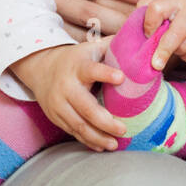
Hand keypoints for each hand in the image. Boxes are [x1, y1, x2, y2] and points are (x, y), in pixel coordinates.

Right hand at [11, 41, 126, 151]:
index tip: (122, 77)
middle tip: (123, 129)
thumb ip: (113, 45)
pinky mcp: (56, 117)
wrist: (42, 68)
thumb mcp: (92, 47)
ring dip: (97, 137)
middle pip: (85, 107)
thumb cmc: (78, 58)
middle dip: (105, 121)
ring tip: (115, 144)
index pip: (91, 70)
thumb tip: (142, 39)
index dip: (106, 73)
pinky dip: (87, 140)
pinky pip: (72, 131)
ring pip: (78, 124)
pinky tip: (102, 146)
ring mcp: (59, 104)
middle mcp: (66, 86)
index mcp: (78, 66)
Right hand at [54, 0, 153, 40]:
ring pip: (88, 32)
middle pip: (93, 12)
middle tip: (148, 21)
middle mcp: (58, 0)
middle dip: (123, 17)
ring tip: (141, 37)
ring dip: (115, 35)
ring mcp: (55, 22)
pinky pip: (83, 47)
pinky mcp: (58, 41)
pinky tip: (124, 49)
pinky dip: (104, 48)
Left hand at [144, 0, 185, 69]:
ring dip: (175, 52)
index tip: (148, 33)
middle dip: (163, 50)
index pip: (156, 9)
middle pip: (174, 34)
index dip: (149, 24)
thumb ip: (151, 5)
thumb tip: (131, 23)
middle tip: (154, 64)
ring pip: (184, 47)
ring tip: (176, 44)